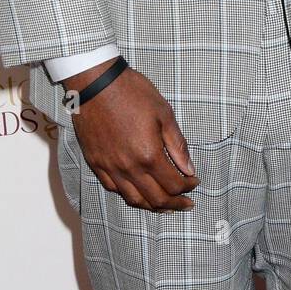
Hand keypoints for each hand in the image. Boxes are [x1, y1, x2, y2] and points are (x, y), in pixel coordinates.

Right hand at [66, 60, 198, 211]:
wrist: (96, 83)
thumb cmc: (132, 92)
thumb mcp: (163, 113)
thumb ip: (177, 145)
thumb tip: (189, 169)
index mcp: (149, 155)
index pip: (173, 185)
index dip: (188, 188)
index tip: (194, 182)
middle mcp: (129, 167)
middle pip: (155, 199)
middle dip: (175, 204)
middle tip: (186, 203)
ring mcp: (110, 168)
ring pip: (134, 199)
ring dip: (153, 206)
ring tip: (165, 205)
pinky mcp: (96, 163)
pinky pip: (113, 189)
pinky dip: (129, 195)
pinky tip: (138, 192)